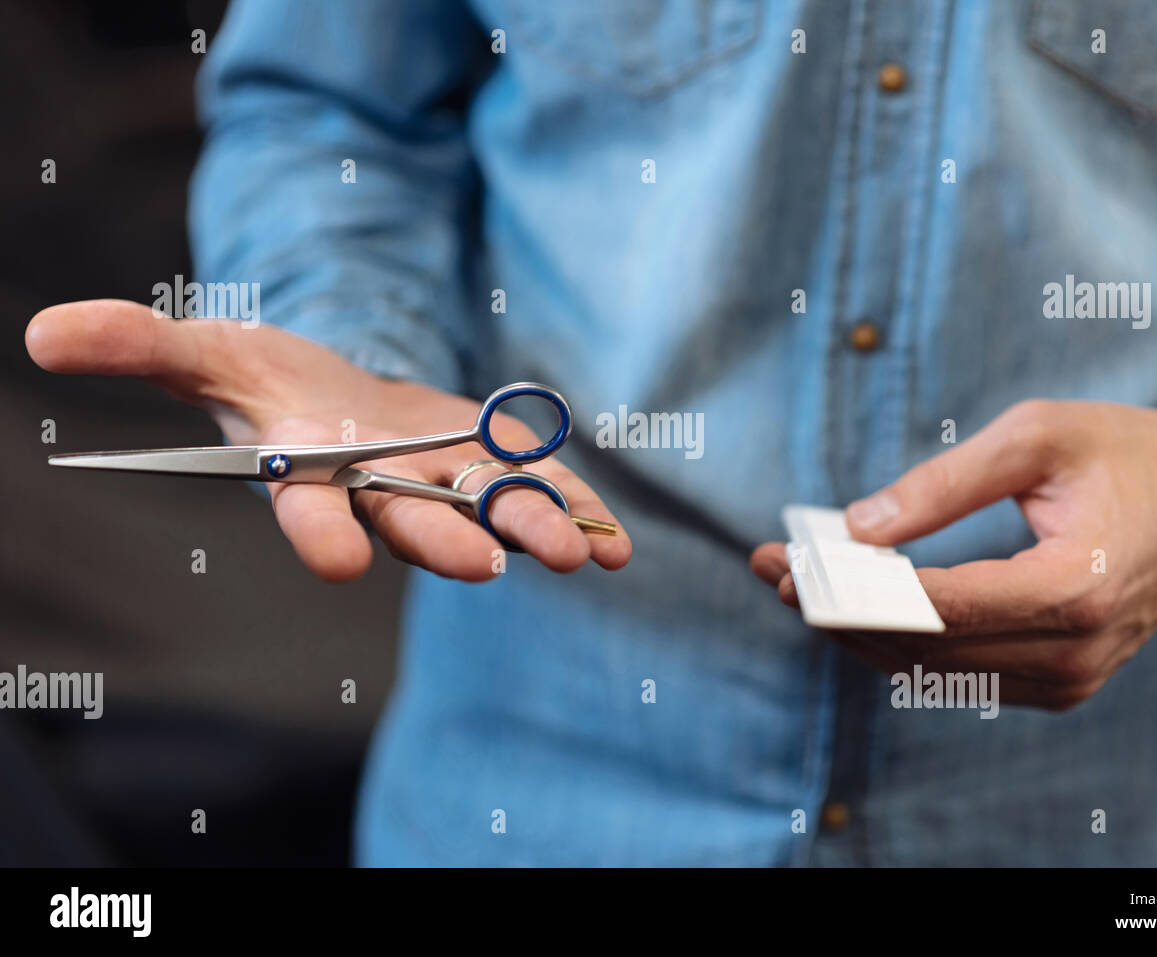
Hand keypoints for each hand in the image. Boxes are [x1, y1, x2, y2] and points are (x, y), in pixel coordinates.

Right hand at [27, 300, 631, 581]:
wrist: (346, 399)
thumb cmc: (273, 382)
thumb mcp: (211, 349)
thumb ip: (142, 344)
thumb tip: (46, 332)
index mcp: (311, 474)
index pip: (306, 510)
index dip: (317, 532)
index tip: (332, 560)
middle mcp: (382, 492)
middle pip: (411, 523)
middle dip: (444, 543)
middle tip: (480, 568)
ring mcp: (444, 485)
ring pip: (488, 514)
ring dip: (528, 533)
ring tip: (573, 557)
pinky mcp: (491, 469)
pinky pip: (538, 494)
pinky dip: (576, 514)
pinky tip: (615, 543)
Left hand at [751, 391, 1156, 708]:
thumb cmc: (1126, 451)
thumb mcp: (1035, 437)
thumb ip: (942, 483)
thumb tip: (855, 526)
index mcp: (1074, 590)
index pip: (931, 610)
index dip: (845, 592)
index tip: (780, 565)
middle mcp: (1073, 654)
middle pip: (920, 649)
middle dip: (834, 612)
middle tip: (769, 571)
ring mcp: (1070, 680)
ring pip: (932, 670)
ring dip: (858, 630)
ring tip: (797, 583)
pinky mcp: (1061, 684)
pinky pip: (959, 672)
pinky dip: (902, 641)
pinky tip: (858, 604)